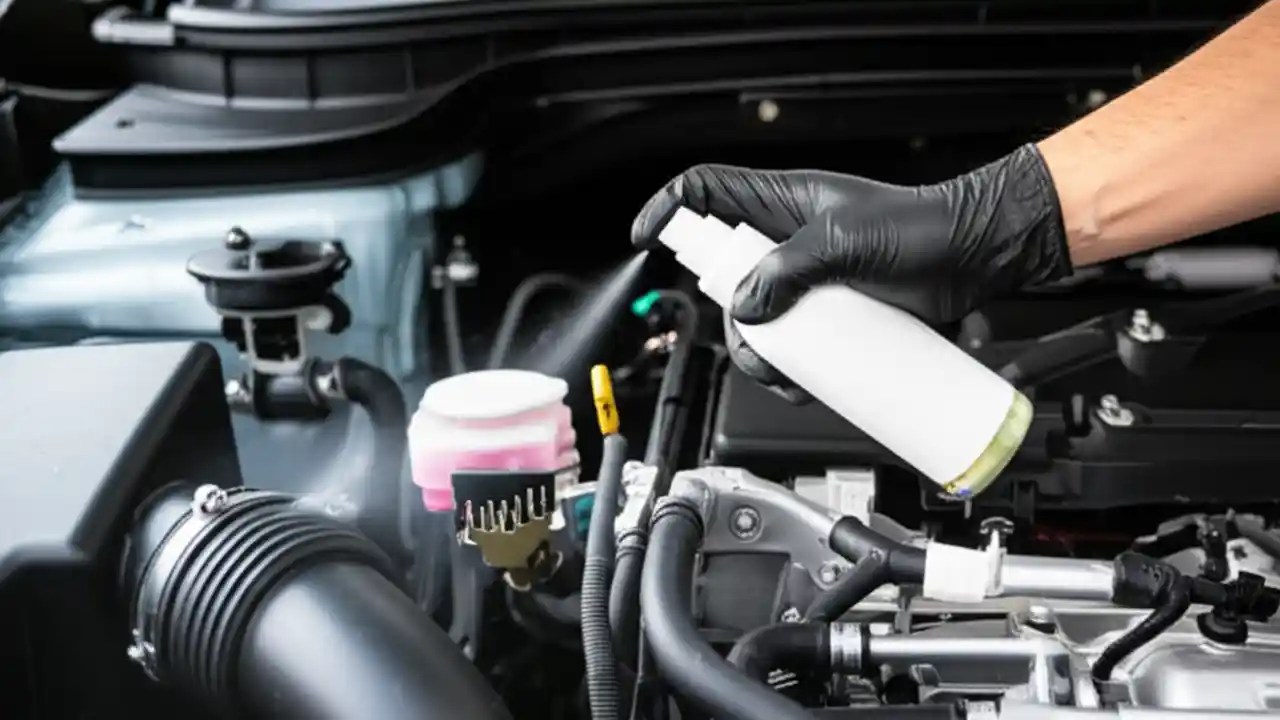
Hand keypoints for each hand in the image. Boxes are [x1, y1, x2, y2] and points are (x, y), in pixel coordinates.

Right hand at [631, 144, 1071, 400]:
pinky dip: (793, 370)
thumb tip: (747, 305)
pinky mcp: (836, 313)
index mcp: (784, 202)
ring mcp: (811, 280)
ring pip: (760, 321)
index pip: (707, 190)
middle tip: (755, 343)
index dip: (671, 210)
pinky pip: (798, 344)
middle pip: (726, 278)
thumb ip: (791, 267)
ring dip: (764, 356)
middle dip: (732, 321)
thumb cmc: (924, 227)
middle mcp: (789, 241)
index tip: (647, 236)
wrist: (979, 256)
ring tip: (792, 377)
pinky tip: (808, 385)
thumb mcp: (847, 240)